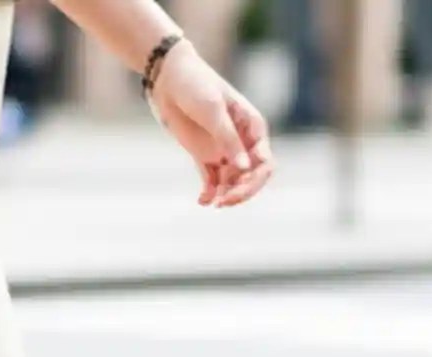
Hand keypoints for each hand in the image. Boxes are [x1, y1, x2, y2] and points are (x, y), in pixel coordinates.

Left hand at [150, 41, 274, 207]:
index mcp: (252, 127)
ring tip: (214, 203)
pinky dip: (210, 192)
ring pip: (232, 181)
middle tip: (225, 203)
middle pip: (251, 176)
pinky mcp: (203, 155)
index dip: (256, 179)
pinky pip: (212, 179)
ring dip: (227, 194)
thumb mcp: (212, 110)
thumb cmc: (195, 85)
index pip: (264, 161)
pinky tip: (203, 201)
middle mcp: (241, 141)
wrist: (167, 77)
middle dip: (242, 191)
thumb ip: (227, 138)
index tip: (237, 184)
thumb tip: (243, 168)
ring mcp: (222, 149)